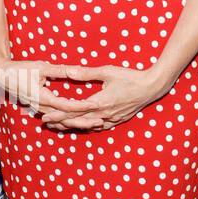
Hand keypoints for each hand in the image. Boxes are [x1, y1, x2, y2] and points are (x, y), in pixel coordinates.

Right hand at [0, 59, 102, 123]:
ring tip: (94, 124)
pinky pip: (56, 119)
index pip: (66, 105)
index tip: (96, 105)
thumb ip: (60, 70)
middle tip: (101, 120)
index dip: (82, 106)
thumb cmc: (21, 69)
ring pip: (61, 121)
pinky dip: (68, 122)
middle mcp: (42, 107)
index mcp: (43, 98)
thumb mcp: (41, 67)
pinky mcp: (41, 109)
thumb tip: (76, 70)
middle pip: (66, 119)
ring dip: (78, 123)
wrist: (2, 76)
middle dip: (84, 120)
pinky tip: (80, 123)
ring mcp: (40, 110)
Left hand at [33, 63, 167, 130]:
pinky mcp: (118, 120)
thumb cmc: (130, 77)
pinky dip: (88, 127)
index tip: (45, 115)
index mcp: (100, 102)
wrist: (151, 87)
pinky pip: (100, 127)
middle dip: (61, 122)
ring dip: (73, 126)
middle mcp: (104, 114)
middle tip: (45, 122)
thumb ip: (86, 73)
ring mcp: (112, 119)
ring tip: (59, 126)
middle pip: (78, 121)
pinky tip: (83, 126)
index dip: (58, 114)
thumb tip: (68, 71)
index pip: (74, 110)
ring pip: (88, 126)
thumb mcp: (107, 71)